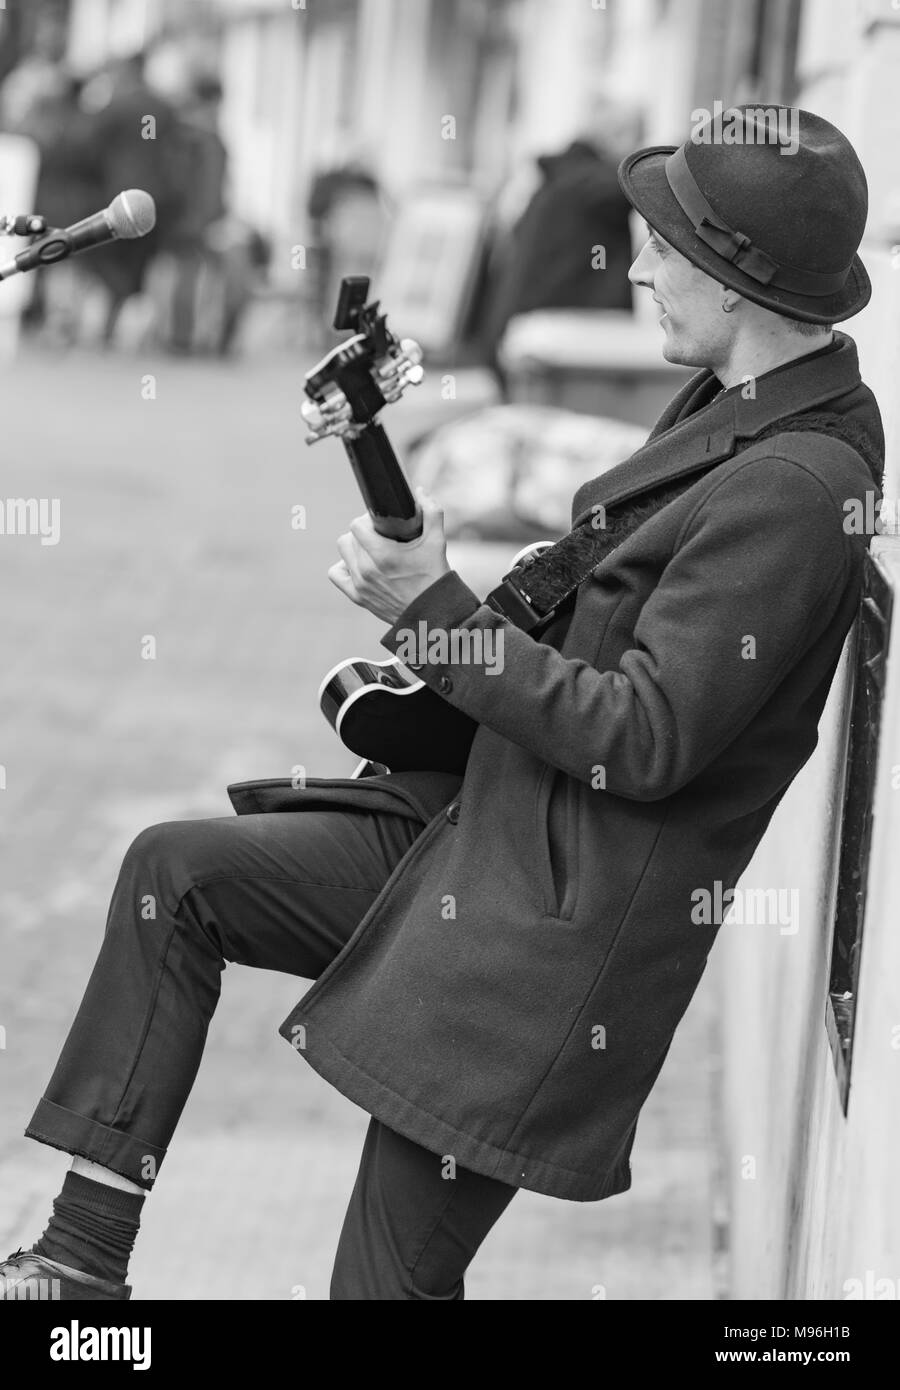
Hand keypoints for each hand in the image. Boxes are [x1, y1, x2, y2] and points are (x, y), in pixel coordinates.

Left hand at [328, 487, 450, 624]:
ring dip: (354, 547)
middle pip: (348, 537)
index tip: (381, 523)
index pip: (357, 525)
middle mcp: (366, 569)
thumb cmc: (435, 577)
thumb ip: (431, 511)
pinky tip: (359, 564)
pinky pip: (336, 574)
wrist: (432, 614)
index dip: (368, 520)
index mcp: (382, 554)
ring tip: (372, 549)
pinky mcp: (357, 597)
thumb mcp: (437, 541)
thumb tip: (419, 491)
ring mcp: (360, 584)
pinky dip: (344, 566)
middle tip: (380, 536)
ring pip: (343, 552)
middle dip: (363, 533)